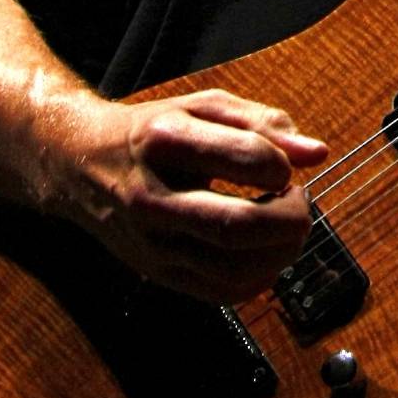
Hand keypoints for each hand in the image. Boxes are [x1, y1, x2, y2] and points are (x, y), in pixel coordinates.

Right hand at [55, 86, 326, 302]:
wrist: (79, 164)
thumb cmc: (152, 132)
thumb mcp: (203, 106)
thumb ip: (264, 123)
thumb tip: (318, 154)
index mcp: (165, 140)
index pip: (244, 157)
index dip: (280, 164)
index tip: (283, 166)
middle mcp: (152, 197)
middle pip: (238, 226)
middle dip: (290, 219)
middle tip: (300, 202)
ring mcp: (151, 243)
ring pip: (234, 268)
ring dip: (281, 251)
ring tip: (285, 225)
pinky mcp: (157, 273)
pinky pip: (222, 291)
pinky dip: (260, 277)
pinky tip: (265, 252)